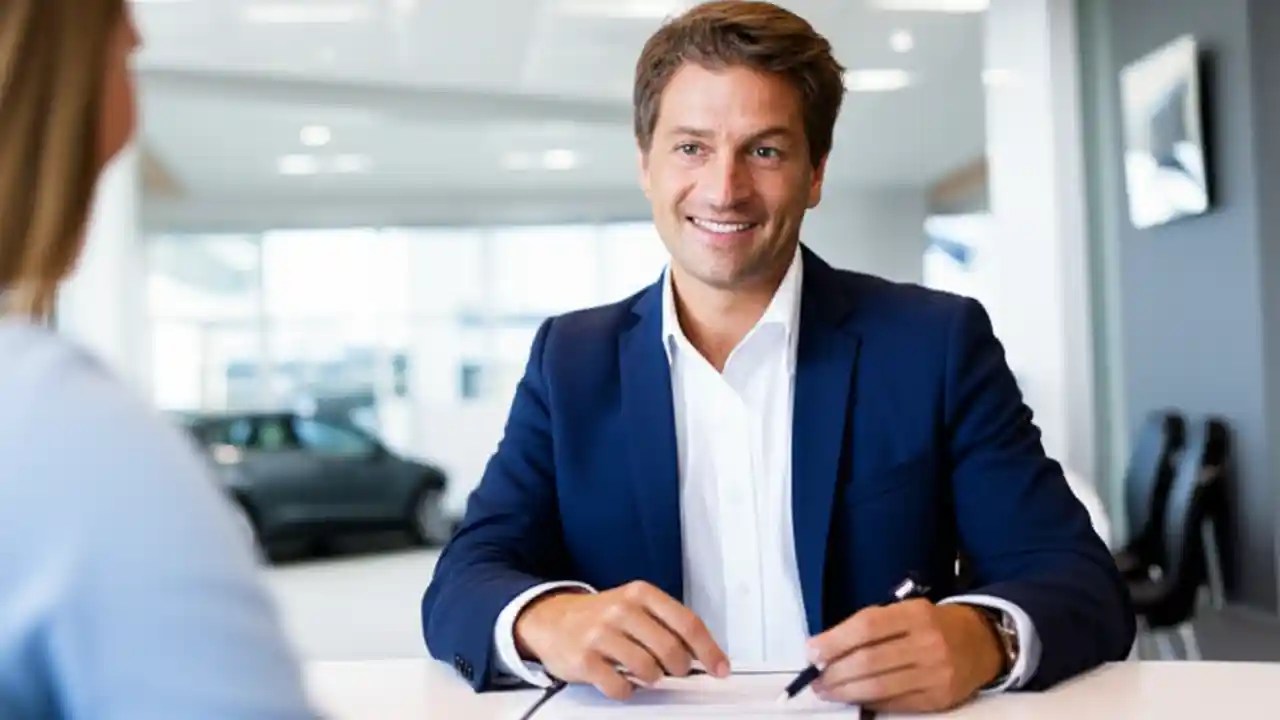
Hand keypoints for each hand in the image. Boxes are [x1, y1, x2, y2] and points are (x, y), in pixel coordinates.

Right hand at [514, 580, 730, 699]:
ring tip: (642, 671)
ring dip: (652, 678)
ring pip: (649, 670)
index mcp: (641, 593)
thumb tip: (704, 654)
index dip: (709, 650)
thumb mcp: (635, 606)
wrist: (551, 620)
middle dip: (679, 668)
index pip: (687, 623)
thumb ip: (667, 624)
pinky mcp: (584, 659)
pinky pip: (620, 687)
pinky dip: (626, 689)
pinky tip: (620, 679)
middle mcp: (621, 610)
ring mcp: (600, 634)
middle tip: (674, 671)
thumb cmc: (601, 616)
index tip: (720, 667)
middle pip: (671, 650)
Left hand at [806, 601, 1003, 712]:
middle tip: (817, 678)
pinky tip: (855, 698)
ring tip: (828, 690)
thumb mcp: (906, 610)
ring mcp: (935, 674)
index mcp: (916, 614)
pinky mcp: (939, 699)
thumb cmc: (932, 624)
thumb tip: (826, 649)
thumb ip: (871, 626)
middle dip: (835, 672)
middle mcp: (928, 643)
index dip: (834, 640)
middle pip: (869, 660)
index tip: (812, 651)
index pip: (867, 626)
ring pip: (879, 687)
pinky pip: (894, 704)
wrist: (982, 643)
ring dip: (845, 691)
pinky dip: (869, 702)